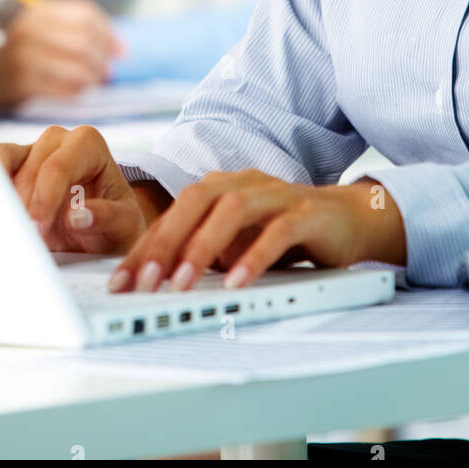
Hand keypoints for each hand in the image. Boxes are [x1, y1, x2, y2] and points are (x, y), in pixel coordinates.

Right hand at [0, 0, 126, 104]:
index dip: (109, 35)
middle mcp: (30, 30)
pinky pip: (62, 89)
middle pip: (84, 42)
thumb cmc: (24, 49)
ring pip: (76, 68)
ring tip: (94, 83)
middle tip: (107, 73)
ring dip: (93, 78)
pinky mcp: (20, 83)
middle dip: (102, 60)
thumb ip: (79, 31)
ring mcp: (23, 56)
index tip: (121, 52)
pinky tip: (77, 92)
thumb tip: (121, 50)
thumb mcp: (45, 28)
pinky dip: (77, 92)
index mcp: (40, 10)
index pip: (86, 15)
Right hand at [0, 124, 166, 253]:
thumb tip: (77, 217)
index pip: (58, 167)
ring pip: (2, 164)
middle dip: (22, 207)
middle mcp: (57, 140)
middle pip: (28, 170)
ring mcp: (31, 151)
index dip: (44, 200)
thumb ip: (107, 217)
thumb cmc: (116, 222)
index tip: (37, 232)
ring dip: (0, 199)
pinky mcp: (10, 167)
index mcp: (87, 143)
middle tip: (19, 241)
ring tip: (2, 230)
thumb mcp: (124, 224)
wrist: (102, 232)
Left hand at [107, 169, 406, 292]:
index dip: (145, 246)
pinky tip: (237, 282)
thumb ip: (202, 253)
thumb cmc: (283, 233)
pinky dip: (255, 256)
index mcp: (221, 188)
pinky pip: (279, 230)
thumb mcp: (236, 244)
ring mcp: (277, 194)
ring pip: (232, 210)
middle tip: (143, 282)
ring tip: (181, 284)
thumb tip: (153, 281)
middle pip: (195, 202)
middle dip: (165, 242)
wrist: (348, 220)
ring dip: (202, 247)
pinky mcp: (308, 212)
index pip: (173, 214)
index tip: (120, 281)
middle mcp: (244, 183)